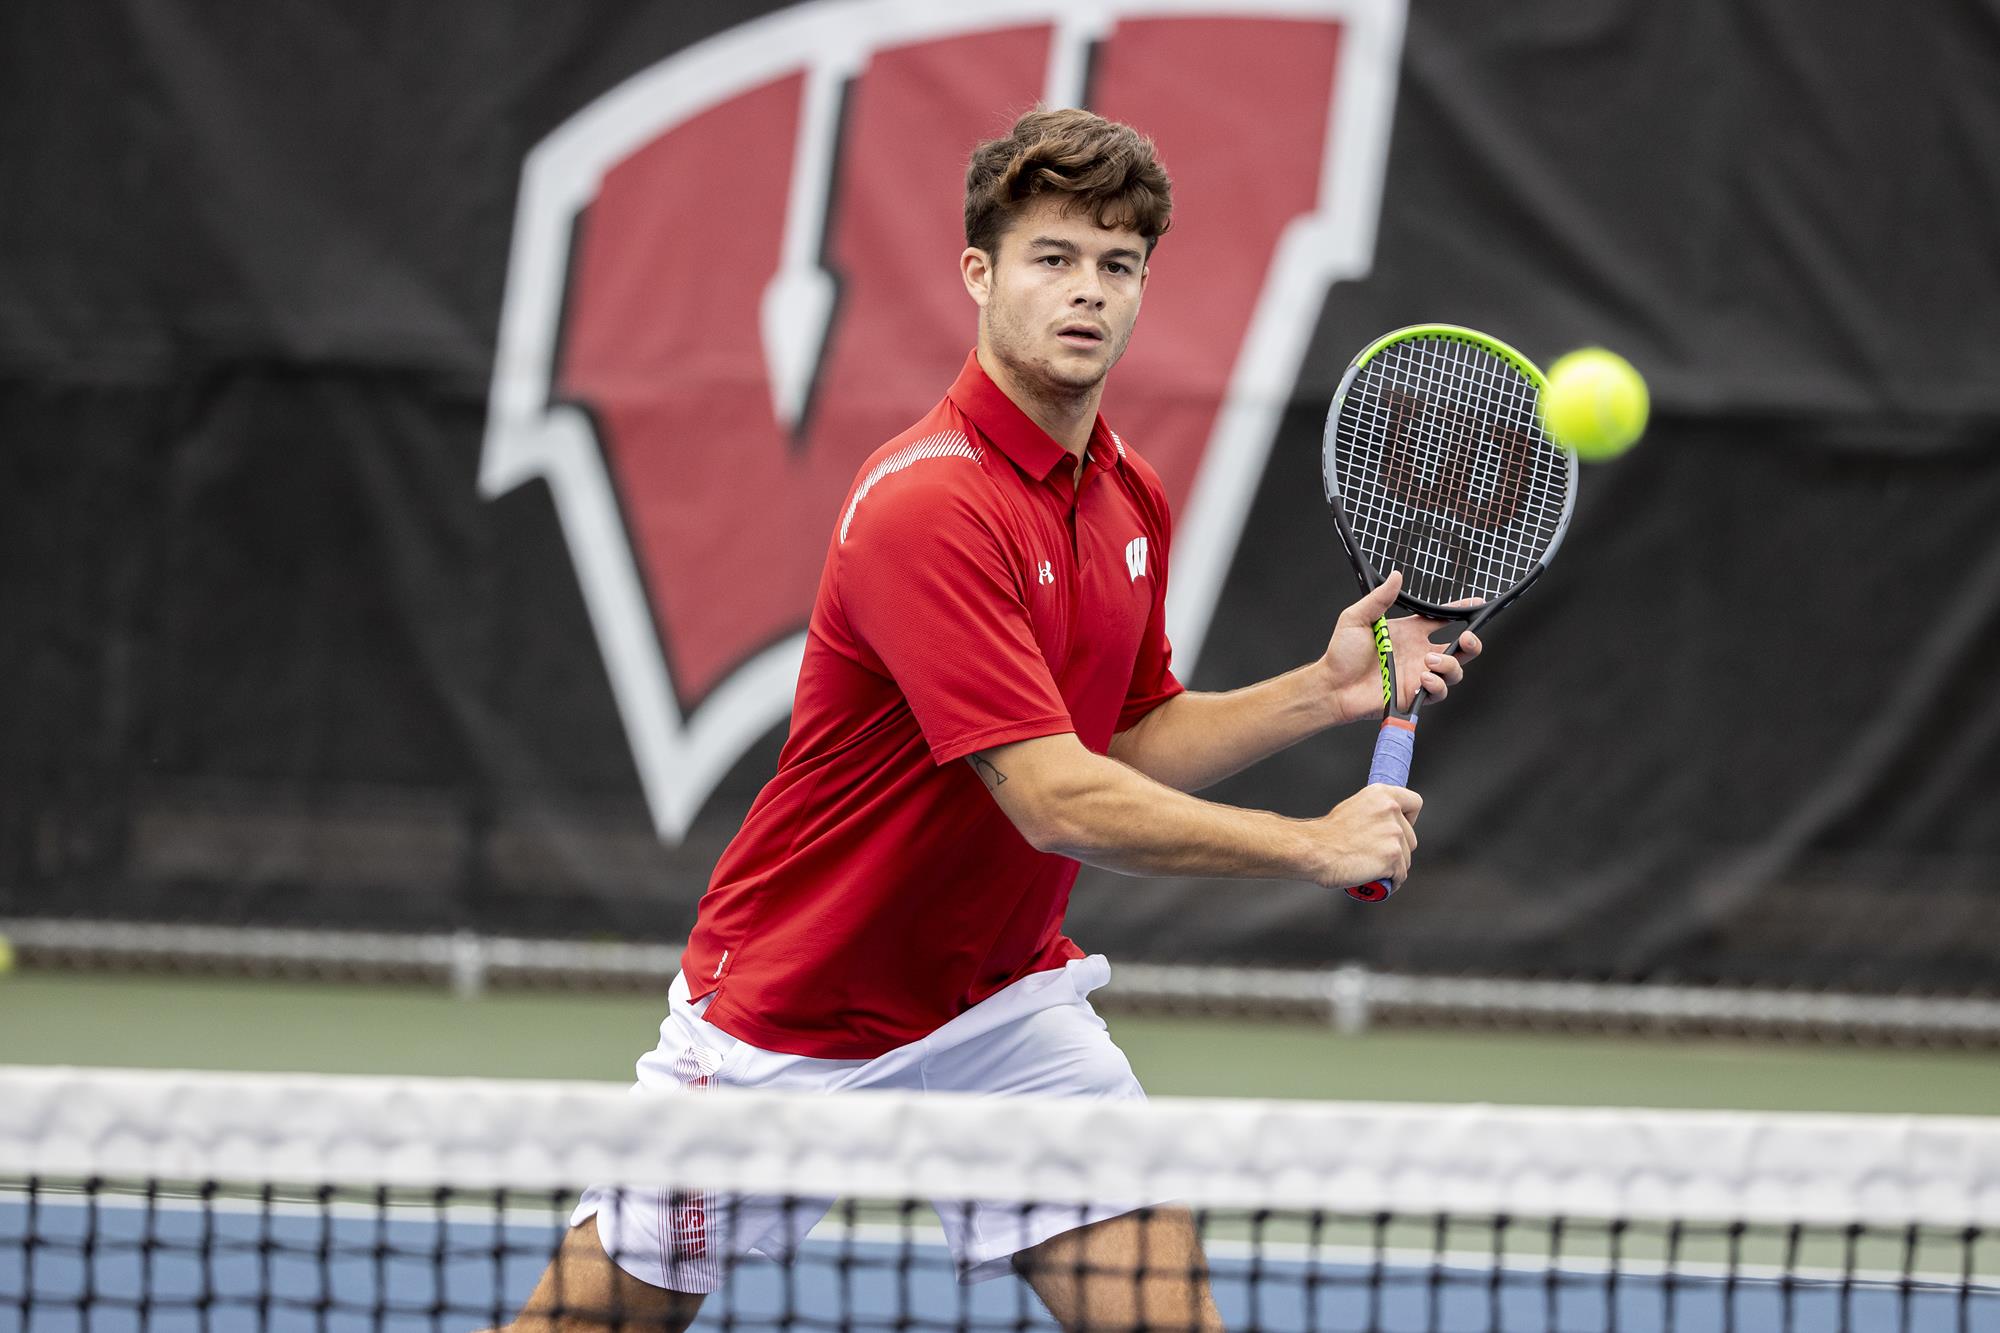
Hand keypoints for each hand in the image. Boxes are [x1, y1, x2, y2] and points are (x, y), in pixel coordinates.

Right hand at [1306, 783, 1421, 889]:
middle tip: (1375, 855)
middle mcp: (1391, 810)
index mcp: (1381, 794)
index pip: (1415, 803)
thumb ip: (1375, 812)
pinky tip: (1377, 880)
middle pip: (1411, 837)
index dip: (1408, 819)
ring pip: (1406, 858)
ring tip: (1372, 868)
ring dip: (1393, 867)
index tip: (1398, 829)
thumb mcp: (1353, 808)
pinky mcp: (1393, 856)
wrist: (1314, 851)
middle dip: (1397, 849)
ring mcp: (1394, 833)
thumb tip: (1387, 822)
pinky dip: (1391, 881)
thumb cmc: (1326, 835)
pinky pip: (1401, 875)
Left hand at [1322, 571, 1482, 721]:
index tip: (1475, 603)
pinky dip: (1436, 685)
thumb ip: (1379, 598)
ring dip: (1449, 664)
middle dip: (1471, 643)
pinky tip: (1423, 678)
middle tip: (1468, 637)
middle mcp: (1418, 653)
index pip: (1441, 619)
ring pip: (1454, 670)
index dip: (1459, 611)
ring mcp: (1418, 674)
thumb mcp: (1357, 618)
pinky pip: (1438, 692)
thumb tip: (1395, 576)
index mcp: (1409, 633)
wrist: (1332, 686)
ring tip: (1429, 660)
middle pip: (1459, 649)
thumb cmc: (1341, 654)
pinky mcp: (1414, 695)